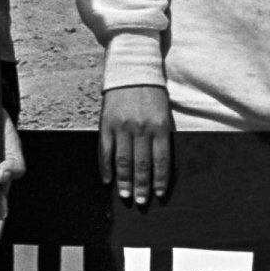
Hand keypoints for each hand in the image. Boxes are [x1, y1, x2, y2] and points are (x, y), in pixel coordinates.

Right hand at [98, 83, 172, 209]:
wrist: (133, 68)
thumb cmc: (152, 93)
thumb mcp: (164, 113)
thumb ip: (162, 136)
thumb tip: (159, 164)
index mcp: (160, 126)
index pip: (161, 161)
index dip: (160, 180)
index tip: (158, 194)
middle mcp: (141, 128)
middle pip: (142, 165)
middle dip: (141, 187)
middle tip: (140, 202)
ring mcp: (122, 126)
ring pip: (123, 161)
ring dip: (124, 181)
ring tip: (125, 195)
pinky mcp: (106, 123)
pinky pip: (105, 150)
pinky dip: (106, 167)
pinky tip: (107, 179)